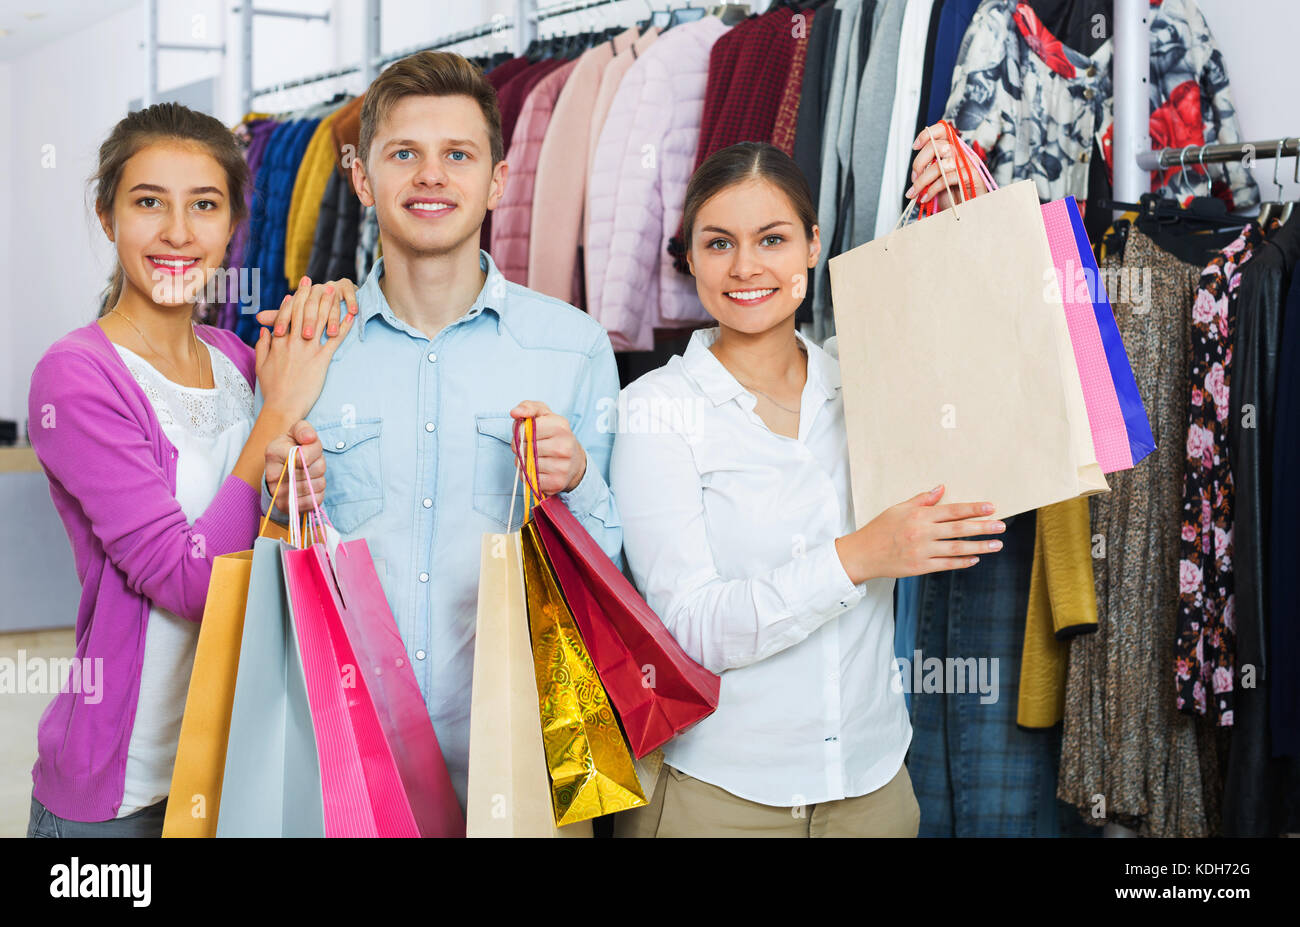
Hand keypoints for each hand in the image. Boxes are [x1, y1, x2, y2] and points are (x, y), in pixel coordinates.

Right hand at [255, 277, 352, 421]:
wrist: (283, 406)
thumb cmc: (272, 389)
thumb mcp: (260, 365)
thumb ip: (262, 345)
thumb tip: (264, 330)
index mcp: (278, 342)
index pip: (286, 316)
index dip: (293, 301)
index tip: (298, 290)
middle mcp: (293, 342)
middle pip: (303, 313)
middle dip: (310, 295)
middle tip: (317, 282)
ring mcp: (307, 350)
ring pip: (319, 321)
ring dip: (327, 304)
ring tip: (333, 290)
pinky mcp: (321, 361)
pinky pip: (334, 340)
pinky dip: (343, 326)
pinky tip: (350, 315)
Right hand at [265, 421, 324, 515]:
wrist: (281, 467)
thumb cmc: (292, 447)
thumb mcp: (297, 431)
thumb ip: (304, 430)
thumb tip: (309, 438)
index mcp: (273, 453)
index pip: (304, 458)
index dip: (314, 451)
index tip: (307, 447)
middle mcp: (272, 475)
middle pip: (315, 471)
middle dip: (318, 463)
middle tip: (309, 461)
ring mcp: (278, 494)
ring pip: (317, 486)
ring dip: (319, 477)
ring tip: (308, 472)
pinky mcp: (287, 507)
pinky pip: (315, 500)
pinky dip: (318, 492)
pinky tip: (309, 485)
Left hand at [510, 401, 586, 494]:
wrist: (575, 461)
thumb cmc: (555, 435)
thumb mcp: (544, 415)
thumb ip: (528, 407)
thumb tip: (515, 413)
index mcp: (560, 426)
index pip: (526, 429)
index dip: (520, 432)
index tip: (526, 434)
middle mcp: (564, 447)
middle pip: (524, 448)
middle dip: (520, 448)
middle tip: (529, 447)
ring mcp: (562, 466)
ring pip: (525, 464)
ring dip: (524, 462)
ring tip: (534, 458)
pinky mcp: (557, 483)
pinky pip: (529, 479)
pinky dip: (528, 475)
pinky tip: (539, 470)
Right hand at [835, 485, 1004, 583]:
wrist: (863, 554)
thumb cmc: (880, 529)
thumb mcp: (898, 509)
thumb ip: (922, 500)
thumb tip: (941, 488)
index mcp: (919, 516)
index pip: (952, 510)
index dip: (973, 509)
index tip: (991, 508)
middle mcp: (923, 533)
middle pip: (959, 529)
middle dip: (983, 527)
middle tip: (1002, 526)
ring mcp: (922, 552)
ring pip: (957, 548)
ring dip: (980, 546)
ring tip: (997, 544)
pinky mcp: (920, 567)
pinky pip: (946, 564)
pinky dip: (962, 562)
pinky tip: (975, 558)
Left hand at [906, 122, 988, 210]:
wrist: (968, 214)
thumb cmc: (955, 198)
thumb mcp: (939, 181)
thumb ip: (931, 169)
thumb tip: (916, 168)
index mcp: (955, 151)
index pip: (944, 130)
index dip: (927, 135)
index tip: (915, 146)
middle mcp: (963, 154)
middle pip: (938, 146)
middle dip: (920, 162)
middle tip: (914, 177)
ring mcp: (969, 165)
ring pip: (940, 165)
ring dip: (923, 180)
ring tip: (916, 192)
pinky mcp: (971, 177)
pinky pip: (946, 179)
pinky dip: (932, 189)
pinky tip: (926, 198)